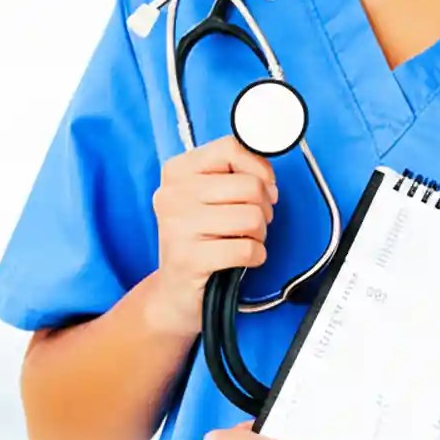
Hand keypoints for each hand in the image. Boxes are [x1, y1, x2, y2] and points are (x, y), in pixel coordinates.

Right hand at [148, 136, 277, 335]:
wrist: (174, 290)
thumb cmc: (200, 239)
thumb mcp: (208, 197)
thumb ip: (233, 174)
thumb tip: (268, 177)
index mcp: (176, 171)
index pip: (231, 148)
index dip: (259, 168)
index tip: (263, 187)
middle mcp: (172, 195)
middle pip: (249, 186)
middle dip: (263, 208)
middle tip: (251, 224)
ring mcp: (177, 227)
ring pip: (253, 218)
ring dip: (259, 235)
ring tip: (243, 241)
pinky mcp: (189, 258)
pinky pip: (247, 249)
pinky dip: (256, 256)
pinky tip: (241, 259)